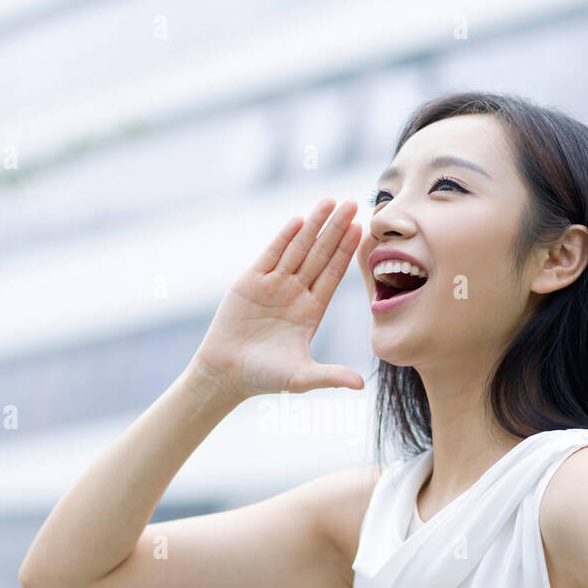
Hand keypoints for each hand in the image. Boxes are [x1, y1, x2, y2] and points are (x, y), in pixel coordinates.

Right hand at [191, 198, 364, 400]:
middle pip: (320, 254)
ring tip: (329, 201)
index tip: (362, 230)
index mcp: (311, 311)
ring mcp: (273, 285)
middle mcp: (295, 293)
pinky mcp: (250, 282)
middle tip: (354, 202)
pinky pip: (270, 254)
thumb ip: (331, 377)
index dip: (346, 252)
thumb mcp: (302, 377)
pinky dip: (283, 237)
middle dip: (336, 229)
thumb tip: (361, 386)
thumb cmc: (264, 377)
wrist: (225, 374)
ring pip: (297, 249)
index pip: (333, 274)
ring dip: (313, 225)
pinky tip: (299, 220)